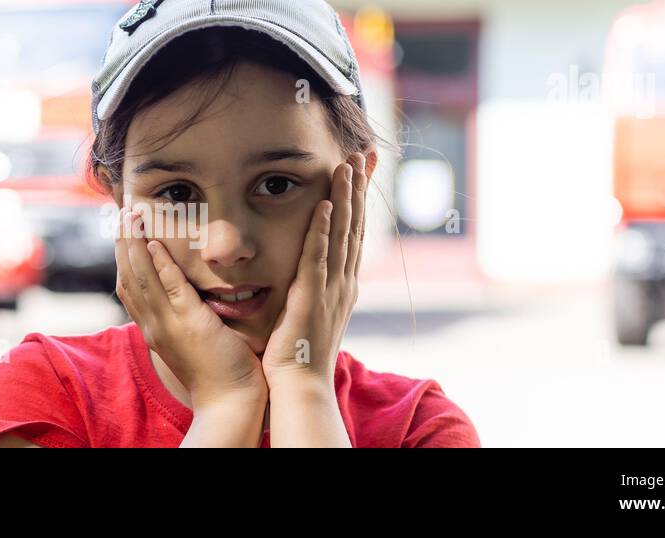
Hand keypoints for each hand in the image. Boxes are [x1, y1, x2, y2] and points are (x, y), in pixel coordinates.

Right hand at [114, 207, 267, 409]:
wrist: (231, 399)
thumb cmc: (219, 367)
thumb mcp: (192, 336)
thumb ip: (185, 312)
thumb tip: (187, 288)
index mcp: (152, 328)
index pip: (128, 286)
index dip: (122, 256)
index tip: (122, 230)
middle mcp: (153, 325)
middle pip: (127, 276)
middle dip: (122, 242)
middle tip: (122, 212)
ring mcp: (169, 325)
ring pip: (141, 278)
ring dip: (134, 244)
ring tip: (132, 216)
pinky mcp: (190, 323)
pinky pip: (170, 288)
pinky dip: (159, 264)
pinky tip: (154, 242)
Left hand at [261, 153, 368, 385]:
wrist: (301, 384)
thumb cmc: (300, 353)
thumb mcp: (313, 313)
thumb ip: (315, 288)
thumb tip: (313, 272)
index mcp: (345, 284)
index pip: (355, 232)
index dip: (360, 200)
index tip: (364, 170)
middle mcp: (344, 281)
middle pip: (356, 225)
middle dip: (360, 188)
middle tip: (365, 153)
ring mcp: (331, 288)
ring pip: (341, 234)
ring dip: (344, 198)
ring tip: (346, 165)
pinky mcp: (311, 296)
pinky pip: (317, 256)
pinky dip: (321, 230)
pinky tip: (323, 205)